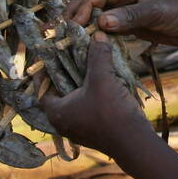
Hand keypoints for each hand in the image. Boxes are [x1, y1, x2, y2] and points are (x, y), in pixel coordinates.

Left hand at [40, 33, 150, 157]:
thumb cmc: (112, 113)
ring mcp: (79, 128)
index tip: (51, 55)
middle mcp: (64, 122)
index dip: (45, 70)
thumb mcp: (103, 79)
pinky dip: (91, 95)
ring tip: (88, 66)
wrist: (135, 144)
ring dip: (80, 84)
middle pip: (59, 92)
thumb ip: (98, 55)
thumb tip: (98, 34)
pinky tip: (103, 82)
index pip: (42, 88)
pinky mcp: (94, 131)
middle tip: (72, 56)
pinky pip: (87, 108)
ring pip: (74, 100)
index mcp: (56, 112)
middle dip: (66, 74)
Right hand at [63, 0, 177, 46]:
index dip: (83, 9)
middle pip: (93, 3)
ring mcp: (126, 9)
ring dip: (83, 26)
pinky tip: (84, 45)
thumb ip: (130, 17)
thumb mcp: (157, 13)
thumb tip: (101, 23)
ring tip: (64, 39)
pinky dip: (95, 35)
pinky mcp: (129, 23)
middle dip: (76, 16)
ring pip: (97, 16)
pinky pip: (108, 28)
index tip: (72, 26)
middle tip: (58, 32)